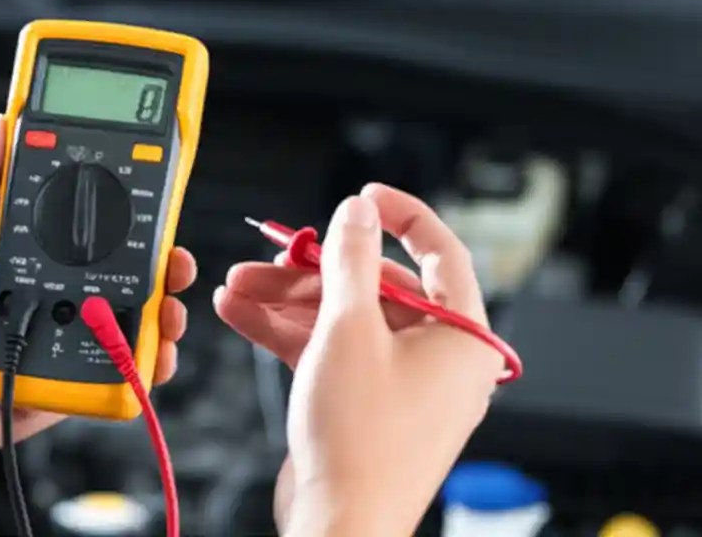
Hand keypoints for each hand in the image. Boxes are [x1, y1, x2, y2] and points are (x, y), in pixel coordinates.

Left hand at [0, 114, 194, 468]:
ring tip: (169, 307)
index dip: (126, 219)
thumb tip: (1, 125)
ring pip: (131, 322)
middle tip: (174, 259)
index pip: (89, 231)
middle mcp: (52, 296)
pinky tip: (156, 352)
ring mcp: (64, 340)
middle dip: (161, 265)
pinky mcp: (70, 382)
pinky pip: (120, 371)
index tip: (152, 205)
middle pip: (124, 275)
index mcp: (28, 259)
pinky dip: (147, 364)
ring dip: (163, 313)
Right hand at [216, 184, 500, 535]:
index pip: (441, 254)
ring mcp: (401, 384)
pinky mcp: (366, 405)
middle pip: (376, 288)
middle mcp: (439, 359)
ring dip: (289, 300)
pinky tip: (245, 314)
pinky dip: (291, 333)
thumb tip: (356, 215)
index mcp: (462, 337)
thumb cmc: (361, 444)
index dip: (402, 217)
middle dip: (313, 270)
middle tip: (271, 255)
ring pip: (345, 320)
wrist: (339, 525)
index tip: (365, 197)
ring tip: (238, 286)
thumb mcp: (349, 330)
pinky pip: (332, 352)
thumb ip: (350, 262)